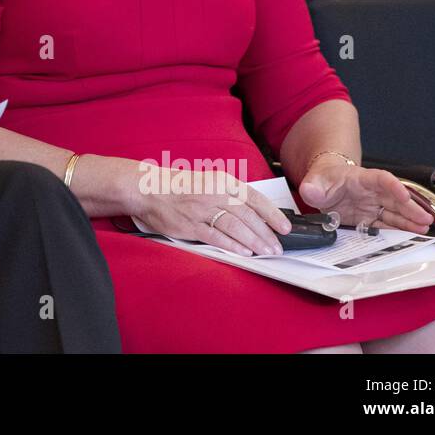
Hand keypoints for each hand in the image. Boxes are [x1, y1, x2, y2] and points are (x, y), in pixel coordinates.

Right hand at [131, 167, 292, 256]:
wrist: (148, 189)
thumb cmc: (179, 188)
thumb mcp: (209, 183)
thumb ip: (230, 196)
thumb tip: (255, 214)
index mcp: (222, 181)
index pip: (255, 198)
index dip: (273, 214)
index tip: (285, 227)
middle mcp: (214, 193)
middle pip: (248, 215)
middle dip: (266, 233)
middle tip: (277, 247)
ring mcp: (202, 209)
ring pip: (235, 227)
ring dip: (254, 241)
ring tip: (266, 252)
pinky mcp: (190, 225)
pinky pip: (216, 236)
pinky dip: (232, 245)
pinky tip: (244, 253)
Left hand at [299, 162, 432, 234]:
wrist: (323, 186)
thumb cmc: (324, 179)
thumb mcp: (315, 181)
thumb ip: (313, 187)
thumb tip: (310, 192)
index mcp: (361, 178)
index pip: (381, 179)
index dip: (393, 186)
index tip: (405, 194)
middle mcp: (371, 192)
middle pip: (394, 198)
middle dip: (410, 208)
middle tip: (424, 218)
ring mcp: (373, 205)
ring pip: (395, 212)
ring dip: (410, 221)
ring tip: (424, 228)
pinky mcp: (370, 218)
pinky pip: (387, 224)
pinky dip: (399, 231)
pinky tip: (411, 236)